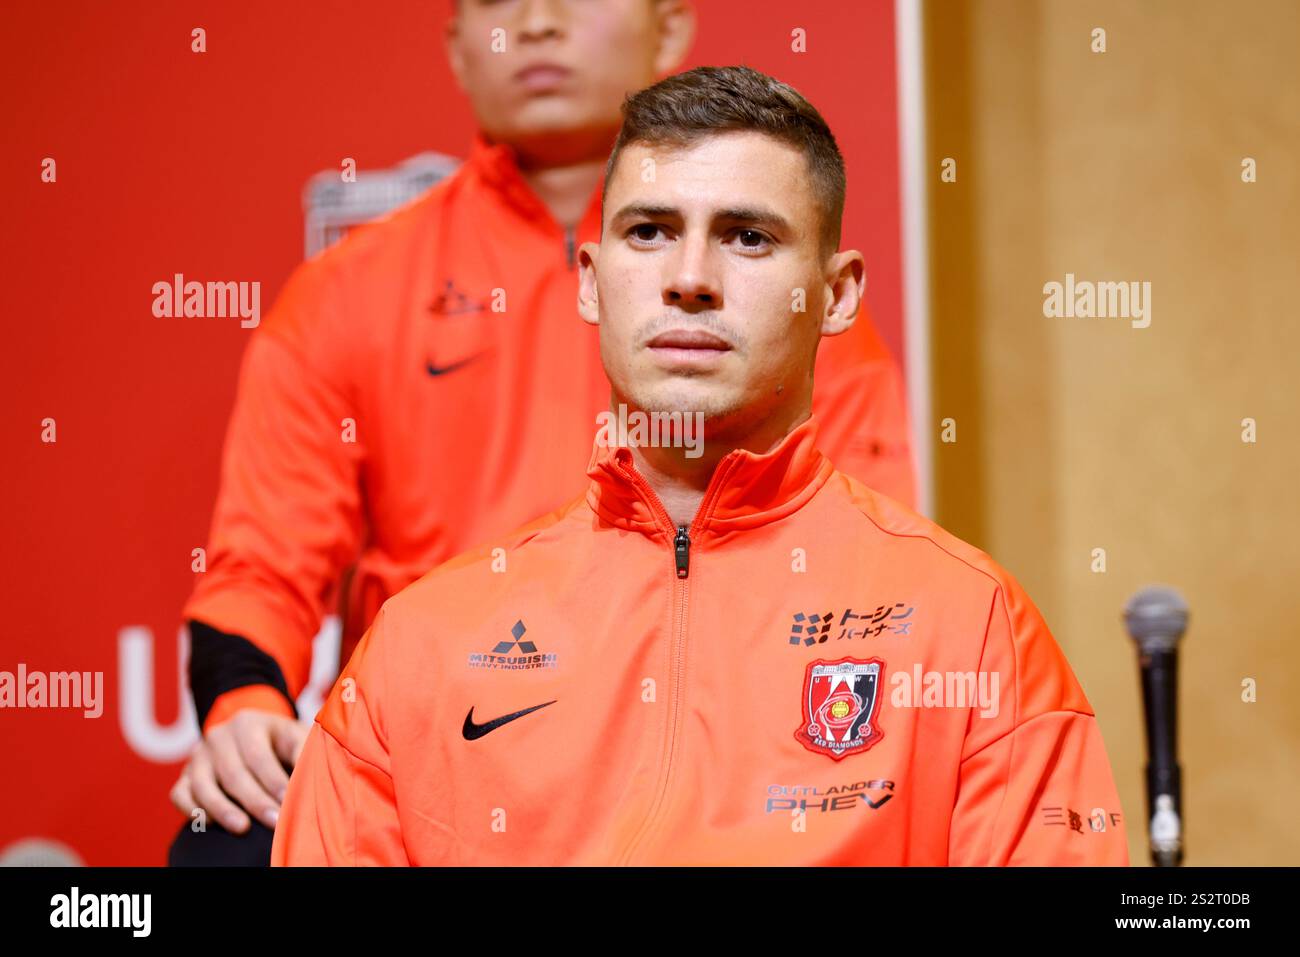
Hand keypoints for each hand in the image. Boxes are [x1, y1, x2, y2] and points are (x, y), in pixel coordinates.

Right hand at [170, 709, 308, 832]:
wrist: (251, 735)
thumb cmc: (280, 741)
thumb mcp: (296, 736)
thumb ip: (304, 751)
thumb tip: (309, 774)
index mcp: (247, 723)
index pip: (258, 756)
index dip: (273, 781)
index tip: (288, 801)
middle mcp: (218, 737)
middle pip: (233, 773)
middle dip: (255, 800)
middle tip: (274, 822)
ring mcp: (198, 757)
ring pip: (203, 785)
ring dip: (222, 809)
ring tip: (242, 828)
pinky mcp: (184, 776)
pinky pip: (180, 795)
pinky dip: (191, 810)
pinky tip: (209, 824)